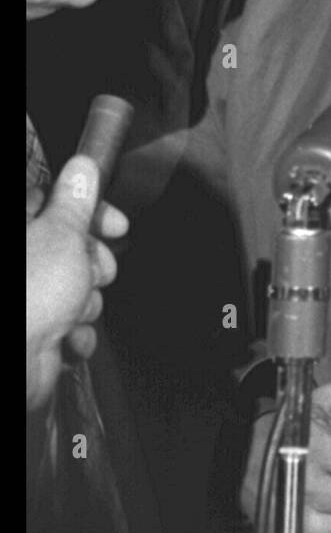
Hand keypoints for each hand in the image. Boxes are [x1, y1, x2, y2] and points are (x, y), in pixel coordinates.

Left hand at [26, 155, 128, 410]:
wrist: (12, 366)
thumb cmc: (28, 296)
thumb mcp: (61, 234)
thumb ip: (75, 201)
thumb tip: (83, 167)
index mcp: (22, 230)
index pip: (57, 202)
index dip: (92, 212)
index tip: (116, 224)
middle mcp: (23, 260)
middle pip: (72, 247)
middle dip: (94, 265)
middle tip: (95, 272)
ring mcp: (28, 297)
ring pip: (77, 287)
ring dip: (86, 302)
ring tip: (74, 312)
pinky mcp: (36, 331)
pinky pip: (71, 323)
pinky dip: (75, 333)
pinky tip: (67, 338)